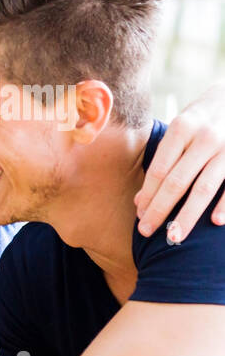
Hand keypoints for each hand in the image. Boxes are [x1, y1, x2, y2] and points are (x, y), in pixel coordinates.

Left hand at [134, 85, 224, 240]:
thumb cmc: (203, 118)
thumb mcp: (180, 129)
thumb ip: (163, 160)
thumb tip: (140, 199)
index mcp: (182, 128)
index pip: (159, 170)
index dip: (148, 195)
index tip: (139, 216)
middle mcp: (204, 137)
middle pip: (176, 182)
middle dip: (159, 210)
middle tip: (145, 232)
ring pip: (203, 189)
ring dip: (187, 215)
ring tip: (173, 236)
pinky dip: (224, 205)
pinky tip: (214, 222)